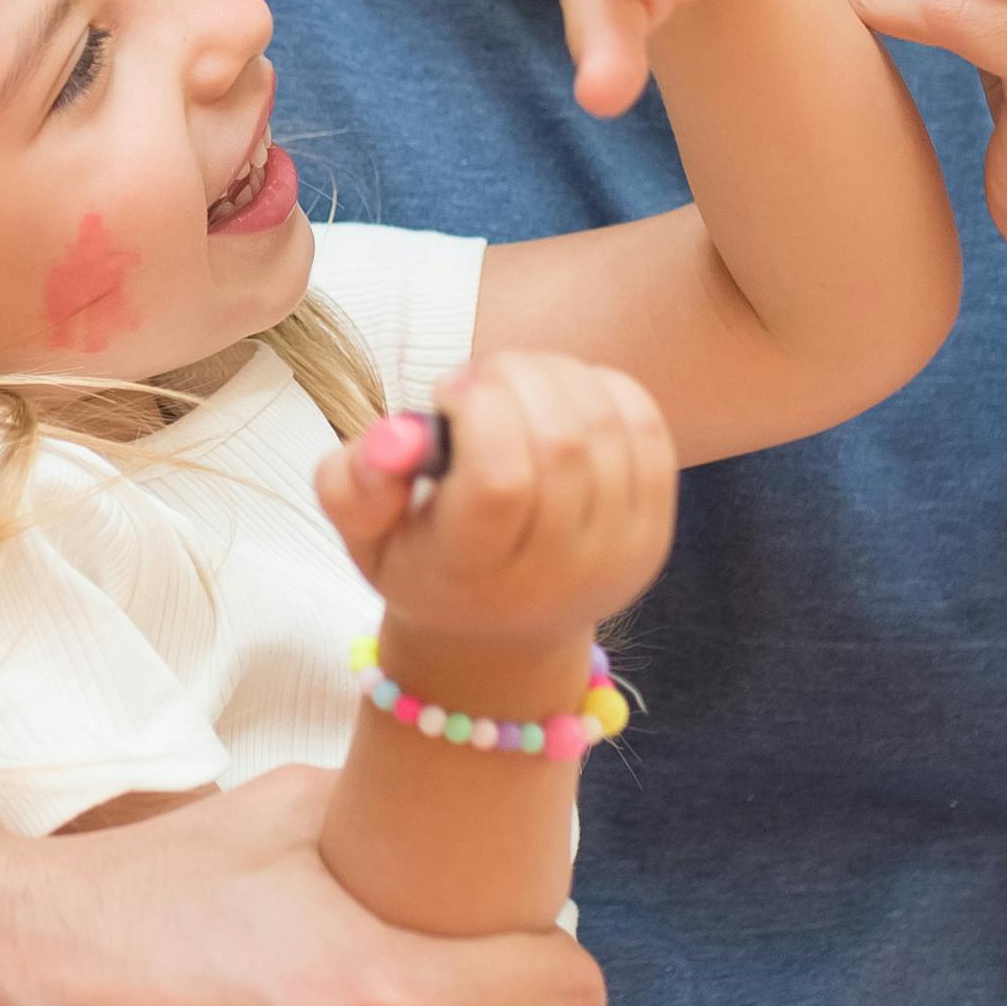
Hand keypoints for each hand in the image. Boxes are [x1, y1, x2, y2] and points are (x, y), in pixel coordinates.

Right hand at [309, 346, 675, 652]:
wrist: (503, 629)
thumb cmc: (425, 562)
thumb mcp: (364, 535)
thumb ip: (351, 485)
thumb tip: (398, 438)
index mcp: (476, 579)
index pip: (500, 480)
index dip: (478, 410)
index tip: (449, 396)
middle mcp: (558, 576)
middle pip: (562, 442)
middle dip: (515, 380)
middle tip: (481, 383)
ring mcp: (618, 555)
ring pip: (605, 423)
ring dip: (554, 376)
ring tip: (514, 388)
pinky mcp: (655, 531)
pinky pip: (645, 426)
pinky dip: (602, 389)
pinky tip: (560, 399)